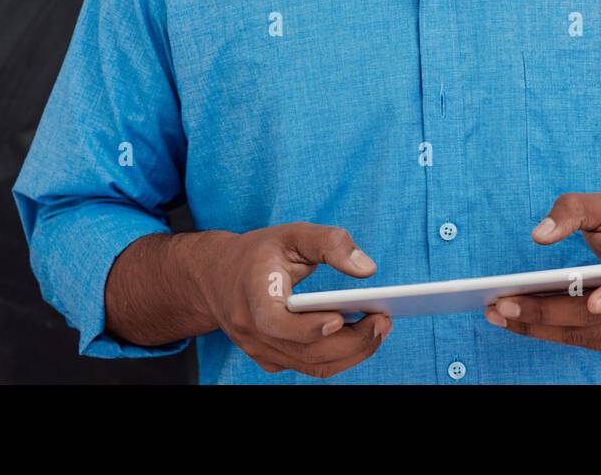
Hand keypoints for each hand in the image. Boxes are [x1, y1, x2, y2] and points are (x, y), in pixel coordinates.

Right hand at [197, 223, 391, 377]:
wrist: (216, 277)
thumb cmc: (259, 253)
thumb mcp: (291, 234)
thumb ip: (330, 243)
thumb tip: (367, 269)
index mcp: (251, 296)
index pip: (275, 323)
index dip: (308, 327)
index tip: (341, 318)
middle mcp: (252, 331)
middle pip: (305, 351)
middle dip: (350, 341)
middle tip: (384, 320)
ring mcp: (260, 350)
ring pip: (312, 365)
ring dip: (352, 351)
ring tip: (381, 327)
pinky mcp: (271, 360)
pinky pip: (310, 366)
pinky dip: (339, 355)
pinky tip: (362, 336)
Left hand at [483, 192, 600, 354]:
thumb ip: (571, 210)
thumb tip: (539, 235)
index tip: (595, 301)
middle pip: (591, 316)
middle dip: (542, 312)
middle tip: (500, 305)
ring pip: (584, 334)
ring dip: (538, 328)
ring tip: (499, 314)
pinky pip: (587, 342)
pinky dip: (553, 332)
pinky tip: (523, 321)